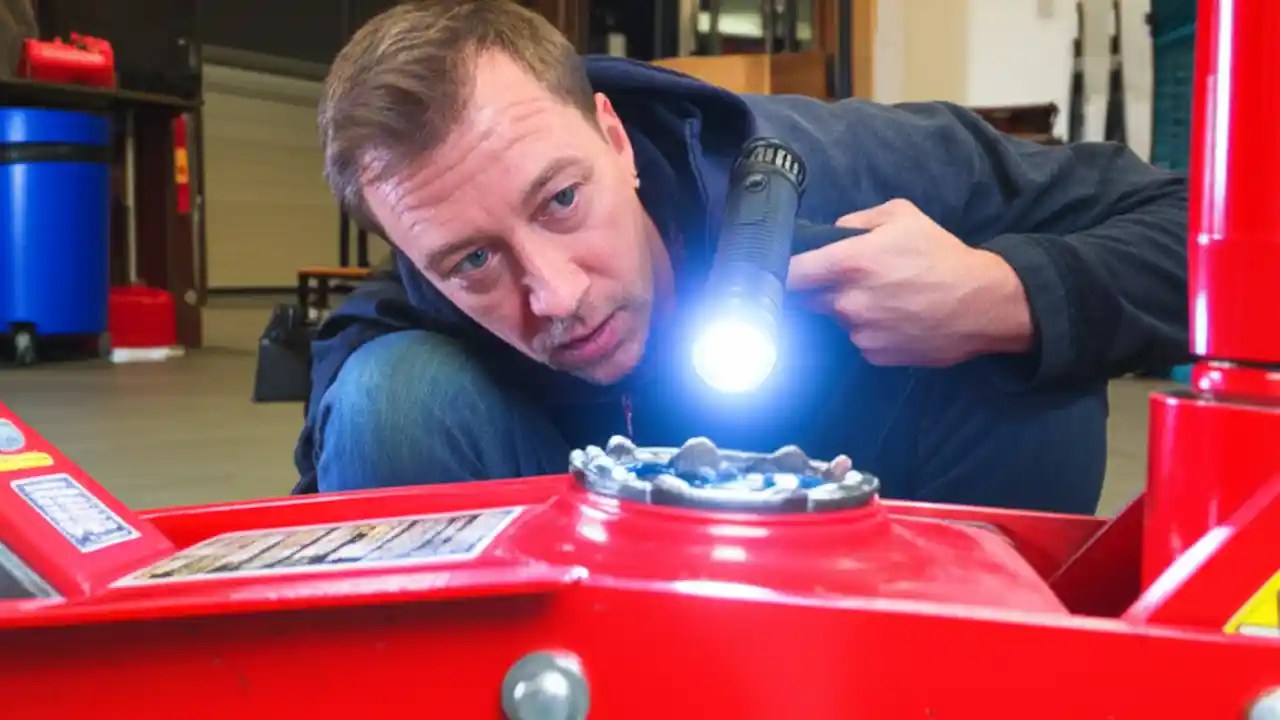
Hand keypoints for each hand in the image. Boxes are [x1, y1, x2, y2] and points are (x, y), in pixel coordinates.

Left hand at [786, 199, 1032, 366]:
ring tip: (884, 297)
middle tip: (849, 278)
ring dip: (848, 308)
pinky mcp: (875, 354)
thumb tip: (831, 233)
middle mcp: (848, 302)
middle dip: (820, 288)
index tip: (783, 270)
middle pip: (809, 298)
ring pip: (836, 319)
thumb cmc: (942, 255)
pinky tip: (895, 316)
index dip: (782, 271)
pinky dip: (868, 329)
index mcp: (850, 264)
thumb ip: (855, 220)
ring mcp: (860, 332)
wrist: (982, 302)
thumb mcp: (901, 216)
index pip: (790, 273)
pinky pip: (858, 339)